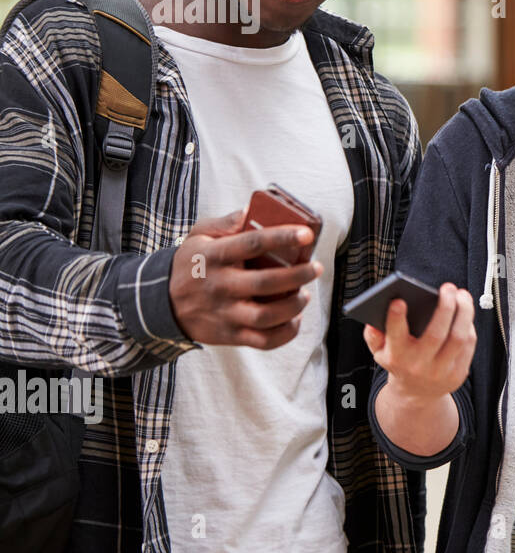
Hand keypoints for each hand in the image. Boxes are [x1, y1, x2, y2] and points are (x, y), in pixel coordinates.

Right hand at [168, 208, 320, 348]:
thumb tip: (249, 212)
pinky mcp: (229, 335)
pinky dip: (285, 333)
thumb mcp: (198, 236)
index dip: (282, 237)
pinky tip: (294, 319)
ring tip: (304, 295)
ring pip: (266, 316)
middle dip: (298, 275)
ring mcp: (225, 313)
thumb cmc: (190, 264)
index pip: (252, 243)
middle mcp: (220, 286)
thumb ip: (225, 222)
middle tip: (315, 268)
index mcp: (215, 256)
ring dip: (294, 306)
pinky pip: (263, 341)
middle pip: (266, 283)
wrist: (160, 303)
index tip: (306, 234)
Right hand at [363, 283, 475, 401]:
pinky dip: (468, 325)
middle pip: (436, 334)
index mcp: (397, 357)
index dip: (396, 319)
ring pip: (458, 338)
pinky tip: (466, 311)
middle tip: (449, 288)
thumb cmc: (400, 363)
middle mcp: (419, 365)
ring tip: (462, 295)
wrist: (417, 395)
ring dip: (464, 312)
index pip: (395, 337)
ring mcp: (441, 371)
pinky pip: (468, 345)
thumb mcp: (380, 353)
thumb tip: (373, 322)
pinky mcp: (458, 373)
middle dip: (445, 307)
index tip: (399, 300)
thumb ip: (373, 336)